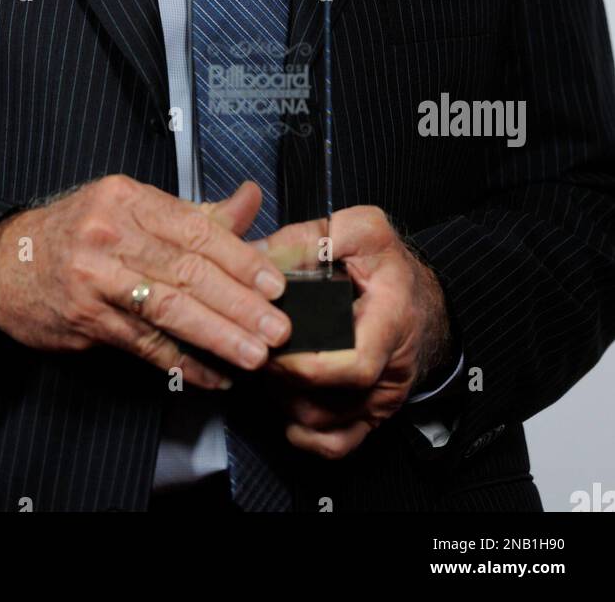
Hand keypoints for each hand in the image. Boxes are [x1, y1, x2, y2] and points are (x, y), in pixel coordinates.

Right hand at [0, 177, 291, 391]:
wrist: (4, 263)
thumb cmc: (79, 231)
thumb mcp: (131, 207)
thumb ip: (196, 213)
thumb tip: (252, 199)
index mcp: (128, 199)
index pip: (195, 230)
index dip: (240, 259)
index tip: (276, 285)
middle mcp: (110, 234)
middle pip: (186, 271)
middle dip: (238, 304)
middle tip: (277, 328)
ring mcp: (94, 278)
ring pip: (167, 310)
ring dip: (216, 336)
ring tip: (254, 355)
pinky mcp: (84, 319)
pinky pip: (143, 344)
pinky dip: (181, 362)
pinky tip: (212, 375)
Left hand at [256, 205, 453, 457]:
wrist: (416, 297)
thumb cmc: (387, 264)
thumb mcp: (360, 230)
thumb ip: (310, 239)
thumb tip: (256, 257)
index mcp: (391, 321)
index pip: (355, 366)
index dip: (307, 365)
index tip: (272, 347)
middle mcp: (391, 371)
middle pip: (329, 401)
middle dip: (284, 379)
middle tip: (257, 348)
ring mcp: (380, 399)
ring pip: (322, 424)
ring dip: (284, 400)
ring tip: (267, 363)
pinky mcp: (370, 415)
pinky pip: (335, 444)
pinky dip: (303, 433)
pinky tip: (286, 400)